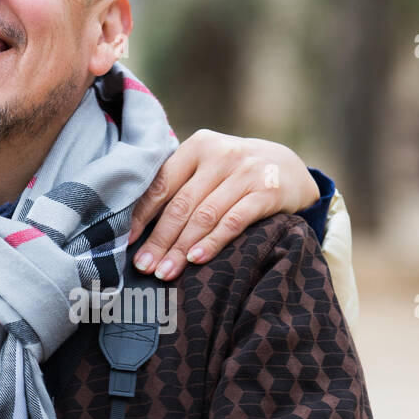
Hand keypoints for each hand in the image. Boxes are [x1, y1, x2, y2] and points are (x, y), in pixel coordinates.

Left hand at [128, 130, 320, 280]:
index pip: (162, 183)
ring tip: (166, 272)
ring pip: (205, 216)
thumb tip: (139, 227)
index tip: (128, 242)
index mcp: (198, 146)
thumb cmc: (236, 174)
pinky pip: (234, 221)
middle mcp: (221, 154)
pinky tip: (197, 260)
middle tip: (145, 267)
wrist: (290, 168)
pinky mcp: (267, 191)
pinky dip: (213, 242)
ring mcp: (246, 171)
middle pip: (181, 204)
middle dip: (160, 240)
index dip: (143, 215)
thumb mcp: (209, 167)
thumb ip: (181, 185)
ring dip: (182, 248)